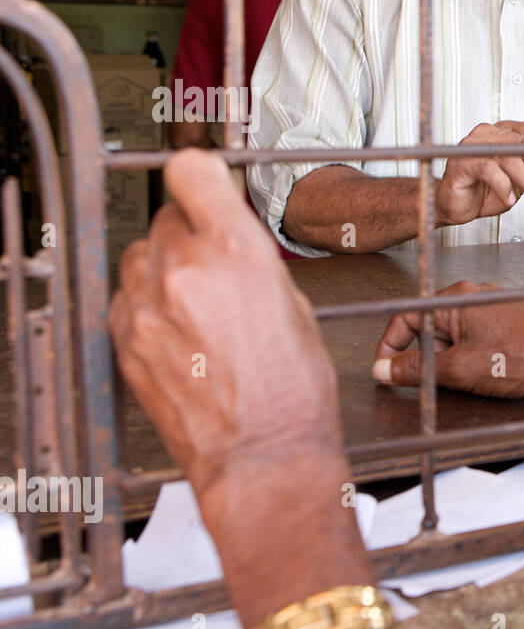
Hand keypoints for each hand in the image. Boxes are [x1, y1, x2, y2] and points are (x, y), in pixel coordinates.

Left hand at [110, 149, 346, 503]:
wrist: (261, 455)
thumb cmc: (292, 393)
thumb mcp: (293, 306)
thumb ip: (250, 261)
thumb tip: (228, 241)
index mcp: (236, 253)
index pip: (191, 172)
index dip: (200, 176)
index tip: (206, 186)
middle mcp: (184, 270)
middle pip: (167, 216)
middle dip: (191, 233)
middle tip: (217, 267)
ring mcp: (146, 307)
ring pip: (141, 255)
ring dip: (165, 268)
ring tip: (198, 306)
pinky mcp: (125, 340)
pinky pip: (127, 298)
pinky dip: (149, 305)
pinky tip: (182, 334)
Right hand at [371, 281, 523, 397]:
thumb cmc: (521, 359)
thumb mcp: (457, 369)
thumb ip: (416, 370)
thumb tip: (385, 369)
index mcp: (457, 298)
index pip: (407, 317)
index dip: (391, 346)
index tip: (385, 369)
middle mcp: (473, 296)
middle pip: (430, 327)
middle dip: (425, 357)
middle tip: (431, 382)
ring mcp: (492, 309)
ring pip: (453, 337)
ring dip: (448, 361)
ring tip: (465, 379)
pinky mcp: (507, 324)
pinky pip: (474, 340)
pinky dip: (468, 358)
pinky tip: (482, 375)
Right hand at [436, 121, 523, 227]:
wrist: (452, 204)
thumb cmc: (483, 190)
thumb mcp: (518, 180)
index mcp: (507, 133)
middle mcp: (491, 134)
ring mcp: (475, 145)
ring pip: (510, 157)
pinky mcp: (462, 161)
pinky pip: (489, 171)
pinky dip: (503, 186)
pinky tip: (511, 198)